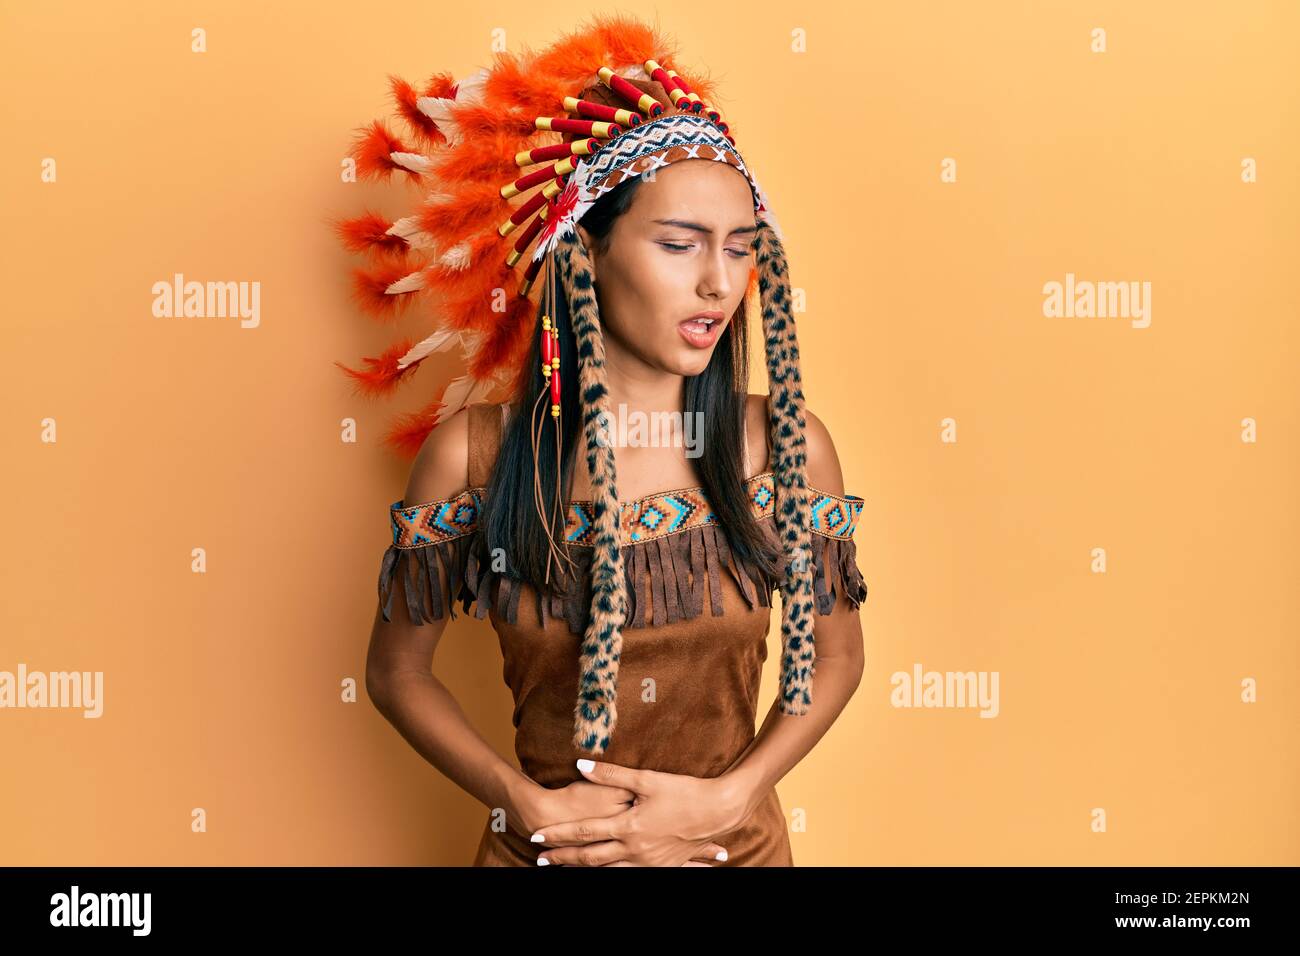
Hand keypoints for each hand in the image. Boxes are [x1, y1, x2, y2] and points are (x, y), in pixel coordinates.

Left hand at [529, 759, 751, 866]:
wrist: (718, 811)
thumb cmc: (684, 792)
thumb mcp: (647, 780)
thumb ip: (611, 774)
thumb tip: (581, 764)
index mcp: (629, 827)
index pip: (584, 833)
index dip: (558, 835)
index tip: (537, 837)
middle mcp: (634, 849)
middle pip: (590, 858)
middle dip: (563, 858)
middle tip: (541, 860)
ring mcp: (647, 862)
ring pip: (607, 870)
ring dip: (583, 868)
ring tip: (564, 866)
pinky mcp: (660, 867)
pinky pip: (628, 873)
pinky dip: (611, 873)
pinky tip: (603, 871)